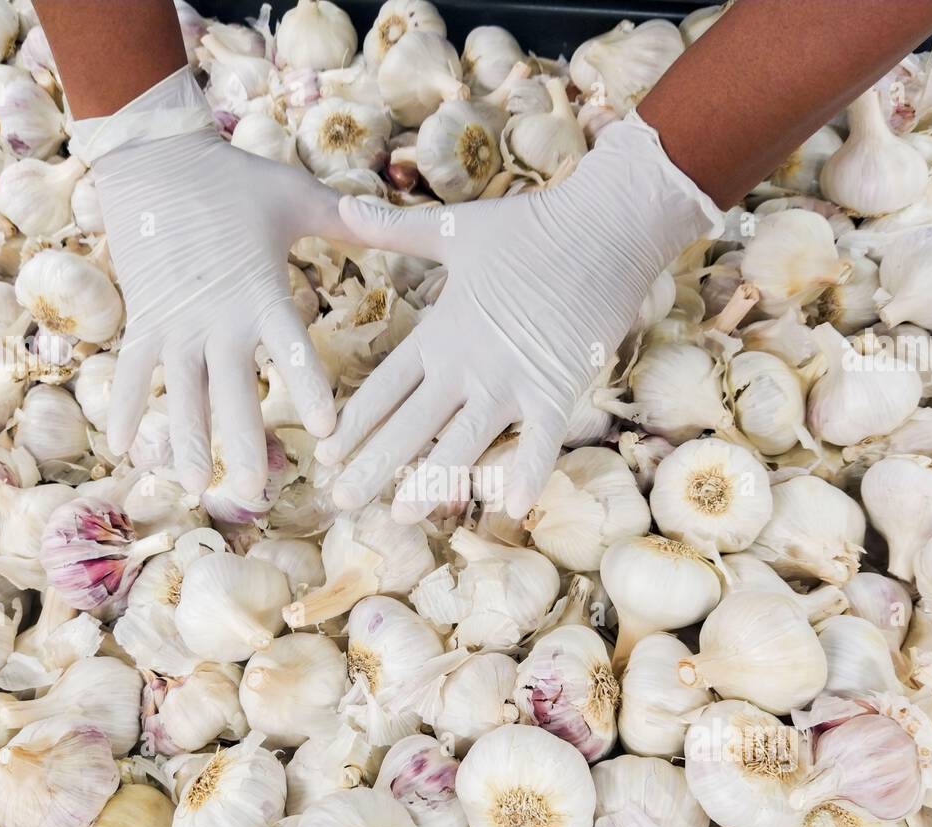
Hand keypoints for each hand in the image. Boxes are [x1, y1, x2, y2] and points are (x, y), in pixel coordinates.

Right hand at [83, 69, 348, 496]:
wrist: (153, 157)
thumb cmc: (234, 179)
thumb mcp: (295, 196)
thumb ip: (346, 221)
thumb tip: (399, 221)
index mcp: (263, 293)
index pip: (291, 351)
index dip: (307, 390)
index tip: (325, 434)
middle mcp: (219, 319)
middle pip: (230, 394)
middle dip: (241, 446)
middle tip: (254, 494)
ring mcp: (176, 323)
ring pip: (178, 395)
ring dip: (184, 442)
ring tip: (191, 487)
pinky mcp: (143, 320)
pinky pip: (131, 373)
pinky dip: (123, 409)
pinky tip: (124, 450)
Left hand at [315, 111, 723, 522]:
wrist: (607, 224)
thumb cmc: (532, 227)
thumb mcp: (453, 230)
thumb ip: (393, 229)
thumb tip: (340, 204)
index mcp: (441, 332)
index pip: (385, 387)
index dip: (353, 422)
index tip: (324, 454)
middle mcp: (469, 363)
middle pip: (410, 426)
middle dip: (372, 466)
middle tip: (338, 502)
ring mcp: (513, 380)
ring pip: (462, 443)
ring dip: (430, 483)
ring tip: (400, 517)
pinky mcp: (559, 387)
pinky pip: (542, 440)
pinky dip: (528, 471)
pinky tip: (509, 508)